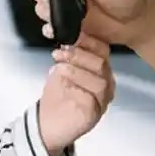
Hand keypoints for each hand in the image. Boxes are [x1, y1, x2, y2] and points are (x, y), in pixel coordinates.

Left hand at [37, 33, 115, 155]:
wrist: (48, 123)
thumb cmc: (57, 94)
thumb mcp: (61, 68)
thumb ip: (66, 53)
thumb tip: (60, 32)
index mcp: (100, 69)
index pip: (103, 50)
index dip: (88, 41)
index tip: (71, 37)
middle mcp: (106, 84)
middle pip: (102, 64)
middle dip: (79, 56)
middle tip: (60, 54)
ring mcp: (102, 100)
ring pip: (100, 82)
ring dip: (77, 71)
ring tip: (60, 68)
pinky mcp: (94, 115)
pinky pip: (90, 100)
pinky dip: (76, 89)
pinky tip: (64, 86)